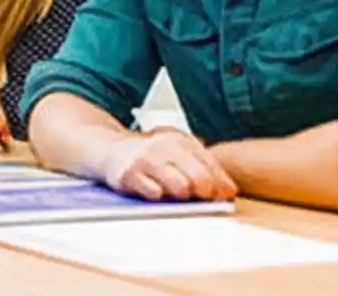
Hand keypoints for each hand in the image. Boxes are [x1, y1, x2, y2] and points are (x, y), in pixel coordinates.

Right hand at [102, 127, 238, 201]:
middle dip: (202, 193)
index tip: (219, 196)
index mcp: (181, 140)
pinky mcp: (128, 174)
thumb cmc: (150, 155)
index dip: (219, 186)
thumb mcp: (179, 152)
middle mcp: (163, 146)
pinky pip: (155, 194)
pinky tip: (152, 190)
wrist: (109, 149)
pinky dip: (157, 196)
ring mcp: (145, 159)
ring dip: (180, 196)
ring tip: (172, 192)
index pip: (211, 167)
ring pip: (180, 188)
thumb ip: (205, 168)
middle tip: (195, 197)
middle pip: (199, 180)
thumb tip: (228, 192)